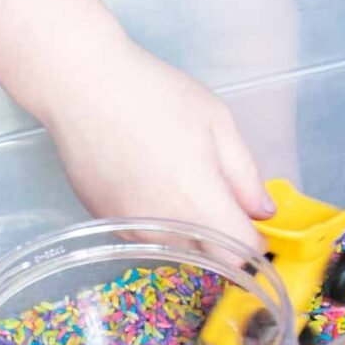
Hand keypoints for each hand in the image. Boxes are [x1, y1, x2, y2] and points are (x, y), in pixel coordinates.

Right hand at [45, 37, 274, 248]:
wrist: (82, 89)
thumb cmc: (154, 95)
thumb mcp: (217, 123)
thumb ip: (245, 176)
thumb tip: (262, 212)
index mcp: (198, 204)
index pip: (241, 253)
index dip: (255, 241)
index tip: (253, 220)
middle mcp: (164, 228)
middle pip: (208, 256)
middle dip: (221, 235)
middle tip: (215, 192)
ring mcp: (131, 229)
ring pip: (175, 247)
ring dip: (187, 228)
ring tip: (174, 178)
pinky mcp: (107, 222)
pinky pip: (146, 234)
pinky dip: (156, 219)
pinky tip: (145, 180)